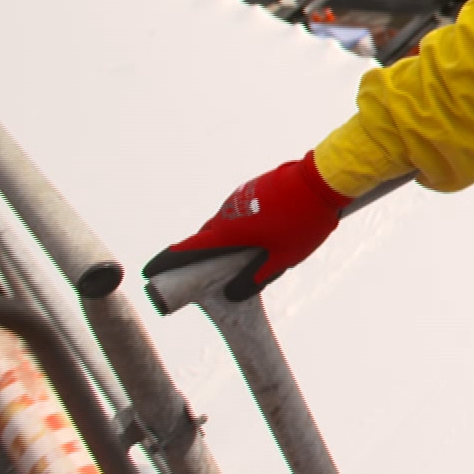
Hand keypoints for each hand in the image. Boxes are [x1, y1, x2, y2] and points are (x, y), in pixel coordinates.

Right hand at [143, 153, 351, 301]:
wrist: (322, 180)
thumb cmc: (303, 221)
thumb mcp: (283, 257)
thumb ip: (256, 277)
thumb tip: (234, 293)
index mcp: (228, 231)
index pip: (188, 249)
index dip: (168, 261)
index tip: (150, 271)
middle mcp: (227, 212)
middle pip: (206, 238)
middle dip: (202, 255)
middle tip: (201, 273)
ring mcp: (240, 197)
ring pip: (225, 223)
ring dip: (226, 239)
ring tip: (238, 257)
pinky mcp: (255, 188)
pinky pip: (240, 212)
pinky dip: (241, 225)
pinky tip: (259, 235)